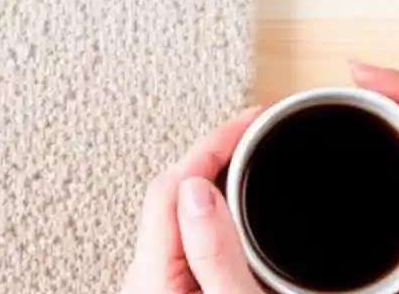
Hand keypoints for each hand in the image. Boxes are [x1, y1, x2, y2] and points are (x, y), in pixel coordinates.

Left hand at [121, 107, 263, 293]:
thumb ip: (214, 252)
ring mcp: (158, 284)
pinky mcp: (173, 291)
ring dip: (213, 179)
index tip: (248, 121)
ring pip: (181, 212)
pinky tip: (233, 206)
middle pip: (173, 192)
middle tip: (251, 129)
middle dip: (213, 153)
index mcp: (154, 274)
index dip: (212, 143)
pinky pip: (190, 232)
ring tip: (245, 156)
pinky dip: (215, 208)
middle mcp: (147, 278)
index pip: (171, 186)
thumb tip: (198, 190)